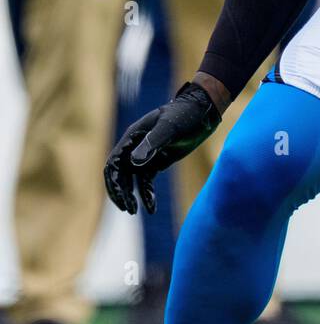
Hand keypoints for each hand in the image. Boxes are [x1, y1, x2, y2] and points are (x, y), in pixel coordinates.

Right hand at [104, 81, 221, 215]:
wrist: (202, 112)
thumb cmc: (184, 114)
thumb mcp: (169, 128)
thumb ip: (152, 143)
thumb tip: (134, 163)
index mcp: (132, 137)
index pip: (114, 163)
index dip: (114, 181)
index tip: (121, 197)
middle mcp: (135, 147)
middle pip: (119, 174)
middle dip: (120, 192)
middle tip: (127, 209)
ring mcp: (146, 155)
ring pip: (132, 180)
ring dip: (131, 196)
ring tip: (134, 212)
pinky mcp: (157, 161)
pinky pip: (147, 181)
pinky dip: (147, 194)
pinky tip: (152, 208)